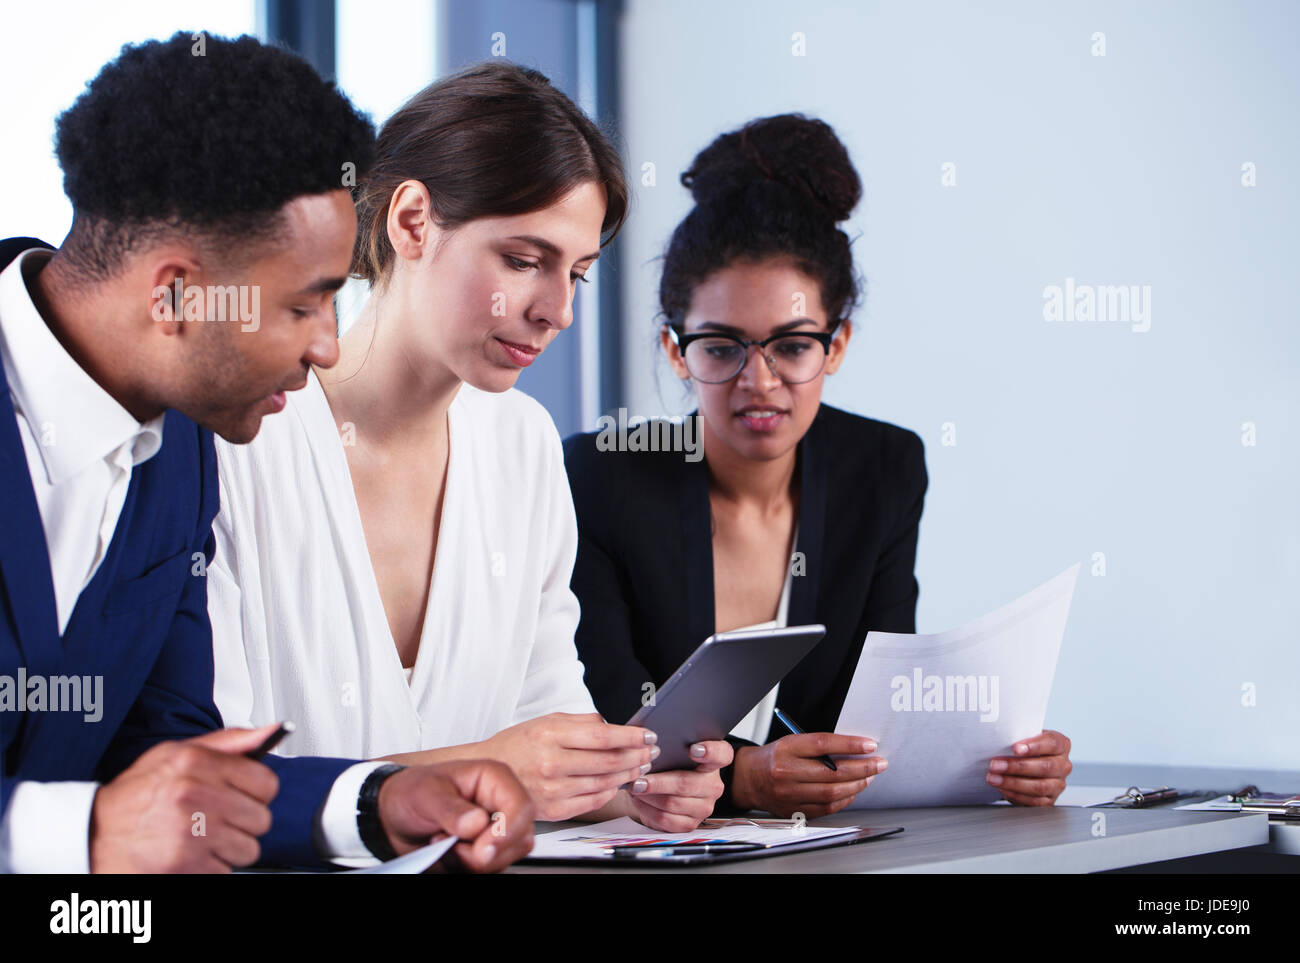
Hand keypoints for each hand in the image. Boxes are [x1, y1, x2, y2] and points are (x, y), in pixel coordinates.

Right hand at [88, 723, 279, 872]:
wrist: (93, 834)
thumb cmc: (138, 795)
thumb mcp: (176, 753)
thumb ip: (228, 742)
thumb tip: (271, 734)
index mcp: (197, 763)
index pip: (266, 782)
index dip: (259, 793)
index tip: (246, 796)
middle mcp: (195, 795)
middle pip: (261, 818)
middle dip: (245, 822)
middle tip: (220, 820)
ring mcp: (191, 832)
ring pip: (248, 848)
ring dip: (230, 847)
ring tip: (204, 838)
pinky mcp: (186, 865)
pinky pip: (227, 870)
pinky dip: (212, 867)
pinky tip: (191, 853)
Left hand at [377, 759, 534, 871]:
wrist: (391, 815)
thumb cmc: (410, 792)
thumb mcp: (425, 793)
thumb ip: (451, 809)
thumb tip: (478, 823)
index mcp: (494, 780)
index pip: (522, 808)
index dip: (508, 831)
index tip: (483, 849)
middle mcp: (500, 805)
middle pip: (519, 839)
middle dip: (484, 851)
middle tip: (449, 842)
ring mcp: (494, 830)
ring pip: (504, 858)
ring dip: (470, 860)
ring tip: (443, 841)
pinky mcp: (485, 851)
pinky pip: (488, 870)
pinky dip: (464, 868)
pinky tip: (446, 852)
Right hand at [479, 712, 656, 820]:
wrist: (487, 772)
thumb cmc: (518, 744)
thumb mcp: (546, 721)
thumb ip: (581, 722)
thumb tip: (613, 726)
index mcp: (551, 734)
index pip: (603, 736)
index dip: (631, 736)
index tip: (647, 734)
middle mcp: (552, 762)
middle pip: (608, 761)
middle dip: (637, 755)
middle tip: (651, 751)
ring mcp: (552, 789)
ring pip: (604, 783)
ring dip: (628, 774)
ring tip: (639, 766)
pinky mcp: (553, 810)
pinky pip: (592, 801)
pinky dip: (610, 792)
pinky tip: (618, 783)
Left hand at [623, 740, 732, 831]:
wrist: (664, 791)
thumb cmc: (669, 765)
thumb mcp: (672, 752)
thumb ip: (668, 745)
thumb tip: (649, 744)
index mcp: (714, 761)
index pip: (721, 754)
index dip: (710, 751)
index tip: (693, 749)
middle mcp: (713, 785)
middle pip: (686, 783)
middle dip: (658, 782)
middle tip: (639, 779)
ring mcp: (704, 807)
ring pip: (672, 803)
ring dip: (648, 796)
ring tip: (635, 787)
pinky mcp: (690, 824)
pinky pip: (666, 819)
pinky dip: (647, 809)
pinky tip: (639, 800)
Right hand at [731, 733, 885, 817]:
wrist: (750, 778)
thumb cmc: (775, 757)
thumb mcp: (793, 742)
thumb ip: (819, 746)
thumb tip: (854, 750)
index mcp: (786, 749)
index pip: (823, 744)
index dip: (849, 744)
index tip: (870, 745)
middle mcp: (786, 772)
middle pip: (832, 773)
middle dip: (862, 768)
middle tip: (879, 764)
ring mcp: (789, 795)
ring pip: (832, 793)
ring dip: (857, 785)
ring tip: (869, 776)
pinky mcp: (793, 811)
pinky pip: (826, 808)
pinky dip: (844, 800)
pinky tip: (853, 791)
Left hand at [986, 730, 1071, 804]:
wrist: (1027, 766)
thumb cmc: (1026, 749)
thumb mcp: (1026, 738)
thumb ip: (1019, 737)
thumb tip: (999, 741)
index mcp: (1061, 745)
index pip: (1053, 743)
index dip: (1035, 746)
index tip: (1015, 748)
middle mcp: (1063, 765)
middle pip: (1046, 767)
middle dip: (1017, 766)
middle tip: (996, 764)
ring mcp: (1058, 784)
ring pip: (1039, 786)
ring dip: (1012, 783)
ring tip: (994, 778)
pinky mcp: (1050, 800)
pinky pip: (1034, 800)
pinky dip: (1015, 794)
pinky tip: (1002, 788)